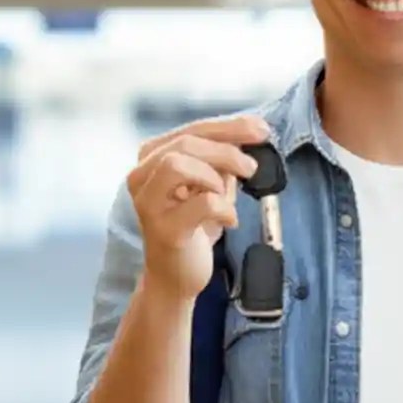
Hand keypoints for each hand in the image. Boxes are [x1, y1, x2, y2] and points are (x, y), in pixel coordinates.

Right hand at [127, 114, 269, 301]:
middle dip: (226, 150)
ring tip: (228, 196)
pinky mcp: (164, 230)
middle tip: (252, 168)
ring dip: (214, 176)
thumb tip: (253, 130)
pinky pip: (202, 203)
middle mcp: (140, 177)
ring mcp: (148, 203)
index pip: (190, 129)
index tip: (261, 129)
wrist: (177, 276)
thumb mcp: (209, 183)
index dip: (228, 126)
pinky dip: (224, 208)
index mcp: (150, 158)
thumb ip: (221, 157)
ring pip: (178, 164)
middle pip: (184, 144)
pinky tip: (228, 222)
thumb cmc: (194, 225)